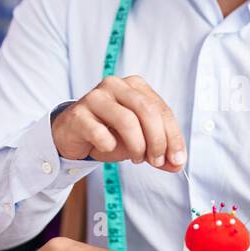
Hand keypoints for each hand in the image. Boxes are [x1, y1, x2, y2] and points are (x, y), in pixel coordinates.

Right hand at [52, 75, 186, 169]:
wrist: (72, 135)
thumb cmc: (108, 134)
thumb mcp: (139, 142)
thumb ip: (159, 152)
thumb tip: (177, 165)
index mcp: (135, 86)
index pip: (162, 110)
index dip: (173, 137)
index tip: (177, 160)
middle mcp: (116, 85)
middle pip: (147, 111)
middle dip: (157, 141)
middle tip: (156, 161)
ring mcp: (95, 97)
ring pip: (127, 120)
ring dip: (137, 146)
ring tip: (136, 158)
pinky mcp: (78, 114)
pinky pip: (99, 132)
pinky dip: (108, 146)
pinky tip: (108, 149)